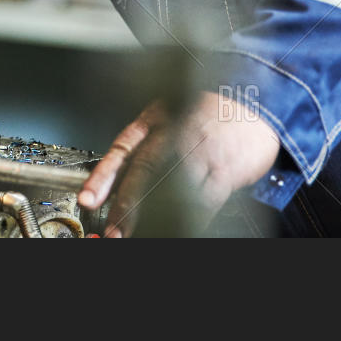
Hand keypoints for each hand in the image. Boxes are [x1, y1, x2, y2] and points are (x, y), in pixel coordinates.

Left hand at [78, 91, 280, 236]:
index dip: (103, 176)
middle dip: (126, 204)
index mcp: (154, 120)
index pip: (122, 149)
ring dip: (155, 216)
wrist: (253, 104)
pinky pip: (204, 199)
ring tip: (140, 236)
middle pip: (144, 169)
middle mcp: (174, 134)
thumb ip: (144, 143)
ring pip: (173, 188)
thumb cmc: (205, 112)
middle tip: (114, 230)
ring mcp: (199, 152)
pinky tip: (176, 229)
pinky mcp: (224, 169)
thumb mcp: (168, 114)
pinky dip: (189, 218)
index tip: (88, 199)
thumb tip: (114, 180)